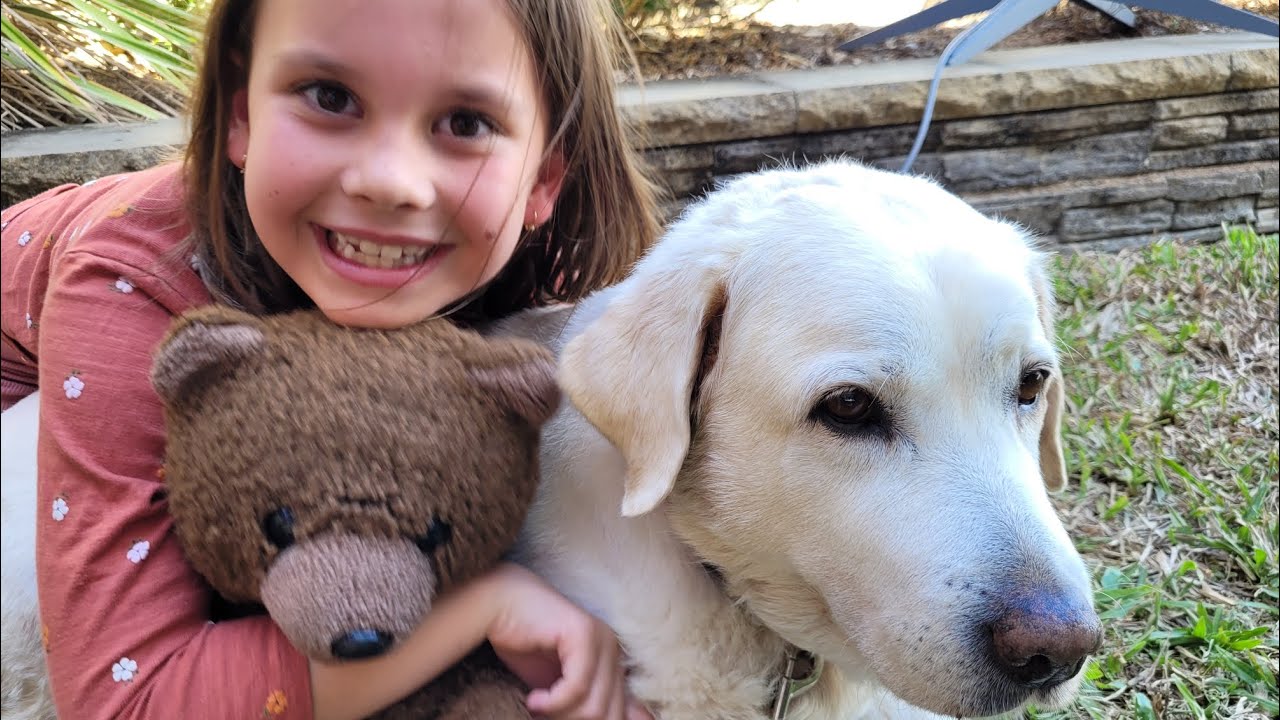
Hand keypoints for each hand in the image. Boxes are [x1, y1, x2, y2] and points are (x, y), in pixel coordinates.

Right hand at [485, 563, 652, 719]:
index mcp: (613, 662)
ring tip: (538, 706)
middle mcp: (614, 649)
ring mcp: (602, 639)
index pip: (621, 713)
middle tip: (544, 716)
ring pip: (594, 707)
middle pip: (608, 714)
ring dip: (560, 716)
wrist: (499, 606)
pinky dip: (552, 703)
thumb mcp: (558, 686)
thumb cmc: (524, 647)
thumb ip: (583, 704)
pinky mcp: (583, 633)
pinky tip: (533, 699)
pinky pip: (577, 688)